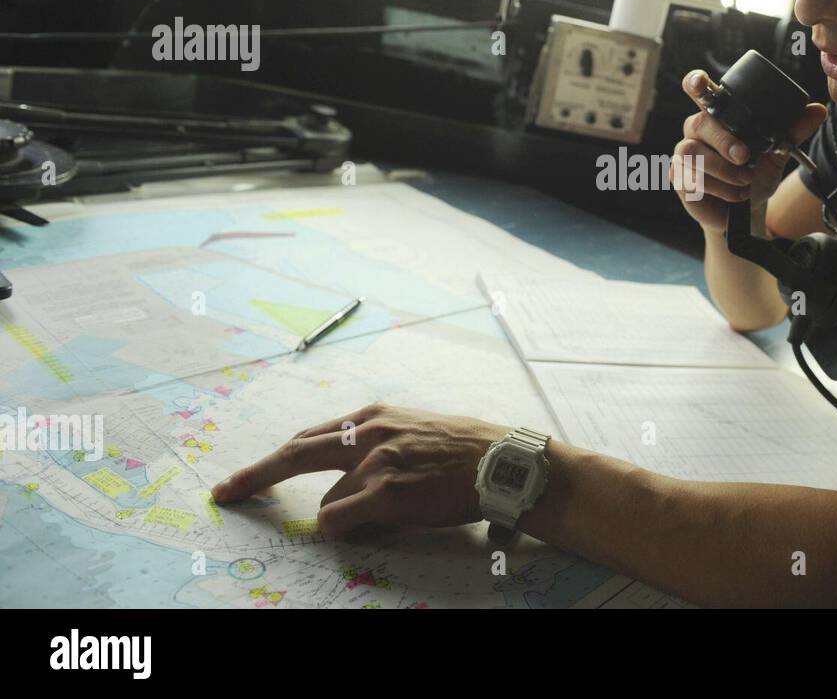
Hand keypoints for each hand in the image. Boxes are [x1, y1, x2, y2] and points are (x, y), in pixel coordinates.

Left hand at [210, 403, 508, 538]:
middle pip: (294, 453)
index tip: (249, 473)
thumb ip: (378, 440)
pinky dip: (344, 529)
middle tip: (226, 491)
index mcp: (373, 416)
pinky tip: (368, 528)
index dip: (277, 457)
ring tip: (390, 515)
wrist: (501, 462)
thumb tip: (348, 467)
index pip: (310, 436)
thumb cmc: (465, 450)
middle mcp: (367, 433)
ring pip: (329, 500)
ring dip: (345, 516)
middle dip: (256, 475)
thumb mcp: (415, 428)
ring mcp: (374, 461)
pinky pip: (339, 518)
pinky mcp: (385, 492)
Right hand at [671, 69, 826, 233]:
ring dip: (725, 171)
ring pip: (694, 154)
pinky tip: (734, 196)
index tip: (701, 81)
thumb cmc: (755, 177)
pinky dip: (721, 190)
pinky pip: (693, 179)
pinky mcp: (679, 179)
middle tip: (745, 157)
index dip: (696, 83)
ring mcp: (684, 155)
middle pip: (699, 123)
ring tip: (745, 182)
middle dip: (724, 141)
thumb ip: (793, 132)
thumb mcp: (777, 154)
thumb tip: (819, 110)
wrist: (747, 214)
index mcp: (716, 117)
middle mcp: (696, 131)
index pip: (699, 92)